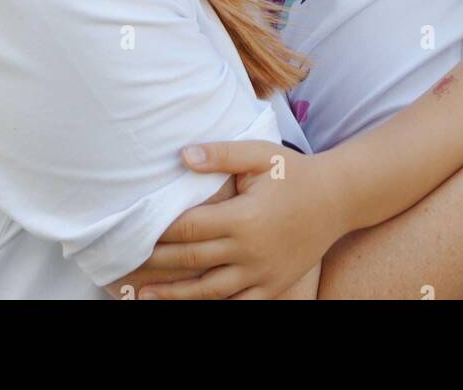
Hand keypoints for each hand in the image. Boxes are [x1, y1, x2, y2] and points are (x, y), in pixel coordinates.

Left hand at [134, 141, 339, 299]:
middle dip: (156, 262)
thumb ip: (221, 154)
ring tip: (143, 294)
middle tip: (125, 262)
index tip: (134, 229)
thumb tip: (183, 155)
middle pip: (191, 261)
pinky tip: (190, 305)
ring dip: (174, 295)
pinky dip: (212, 308)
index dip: (159, 230)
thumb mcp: (260, 154)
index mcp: (244, 218)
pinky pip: (237, 305)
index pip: (189, 228)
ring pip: (208, 292)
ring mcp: (261, 274)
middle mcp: (249, 251)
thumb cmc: (294, 172)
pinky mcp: (272, 287)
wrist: (337, 199)